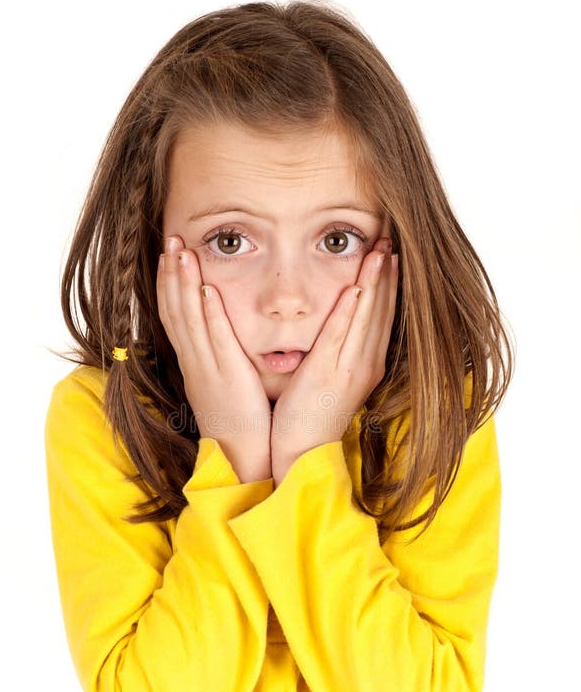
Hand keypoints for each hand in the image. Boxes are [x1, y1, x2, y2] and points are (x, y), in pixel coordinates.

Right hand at [157, 235, 272, 482]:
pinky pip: (216, 341)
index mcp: (193, 361)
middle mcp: (195, 361)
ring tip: (182, 252)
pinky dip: (210, 315)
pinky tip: (208, 291)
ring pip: (190, 319)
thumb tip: (217, 336)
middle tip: (170, 240)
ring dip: (185, 284)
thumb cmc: (235, 420)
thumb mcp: (219, 383)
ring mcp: (208, 368)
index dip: (168, 284)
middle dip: (171, 273)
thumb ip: (216, 357)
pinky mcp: (227, 377)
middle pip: (175, 310)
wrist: (239, 455)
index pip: (174, 315)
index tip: (167, 256)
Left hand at [271, 237, 398, 483]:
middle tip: (390, 239)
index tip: (391, 254)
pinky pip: (340, 336)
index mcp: (367, 364)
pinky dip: (350, 311)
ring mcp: (349, 370)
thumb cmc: (311, 416)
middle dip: (387, 273)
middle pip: (380, 310)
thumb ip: (339, 352)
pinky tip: (357, 288)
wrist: (301, 452)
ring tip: (381, 251)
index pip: (381, 315)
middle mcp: (365, 364)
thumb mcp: (332, 379)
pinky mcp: (327, 374)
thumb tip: (340, 328)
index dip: (388, 283)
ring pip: (366, 317)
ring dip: (375, 283)